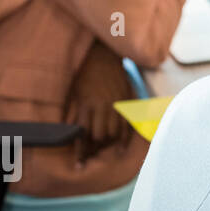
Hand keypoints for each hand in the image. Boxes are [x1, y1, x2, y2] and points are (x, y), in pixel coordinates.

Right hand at [62, 40, 135, 164]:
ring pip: (97, 134)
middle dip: (103, 146)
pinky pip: (81, 126)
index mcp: (124, 102)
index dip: (121, 142)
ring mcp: (97, 105)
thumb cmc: (111, 68)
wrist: (99, 53)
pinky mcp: (83, 102)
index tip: (118, 153)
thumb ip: (125, 101)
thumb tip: (132, 115)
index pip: (124, 128)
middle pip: (110, 134)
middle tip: (95, 155)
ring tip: (84, 157)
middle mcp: (113, 106)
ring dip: (91, 147)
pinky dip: (79, 142)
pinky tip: (77, 153)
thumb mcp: (123, 84)